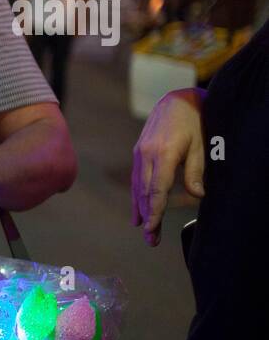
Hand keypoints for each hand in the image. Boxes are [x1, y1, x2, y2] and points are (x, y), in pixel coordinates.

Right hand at [132, 87, 205, 246]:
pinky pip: (136, 179)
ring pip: (138, 187)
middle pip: (145, 192)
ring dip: (140, 210)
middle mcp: (146, 155)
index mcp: (163, 153)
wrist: (177, 99)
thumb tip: (198, 195)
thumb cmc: (195, 120)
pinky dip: (137, 197)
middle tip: (151, 240)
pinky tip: (138, 212)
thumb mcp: (201, 144)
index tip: (152, 229)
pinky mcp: (139, 152)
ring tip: (143, 230)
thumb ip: (196, 170)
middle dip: (148, 217)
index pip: (156, 189)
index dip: (154, 211)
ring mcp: (140, 153)